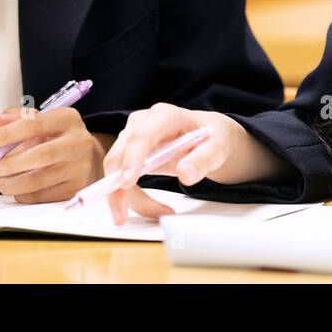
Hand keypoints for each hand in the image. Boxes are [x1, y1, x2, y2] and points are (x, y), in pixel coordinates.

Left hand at [0, 105, 105, 203]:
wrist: (90, 158)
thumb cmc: (58, 137)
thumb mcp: (44, 121)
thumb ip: (17, 118)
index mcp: (68, 119)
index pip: (34, 124)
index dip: (6, 134)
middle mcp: (78, 142)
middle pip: (39, 155)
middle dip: (9, 163)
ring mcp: (79, 166)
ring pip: (39, 180)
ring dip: (13, 183)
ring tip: (0, 183)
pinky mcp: (77, 187)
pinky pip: (44, 196)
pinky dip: (25, 195)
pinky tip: (18, 191)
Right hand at [99, 103, 237, 225]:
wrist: (205, 136)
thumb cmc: (210, 138)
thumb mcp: (217, 148)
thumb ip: (203, 160)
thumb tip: (185, 174)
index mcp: (164, 116)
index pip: (141, 136)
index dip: (132, 159)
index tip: (127, 183)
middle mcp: (141, 123)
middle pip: (119, 155)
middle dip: (117, 188)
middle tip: (123, 216)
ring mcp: (131, 136)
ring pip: (115, 170)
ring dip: (123, 197)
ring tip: (156, 213)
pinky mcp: (128, 152)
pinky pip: (119, 177)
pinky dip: (130, 196)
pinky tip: (151, 208)